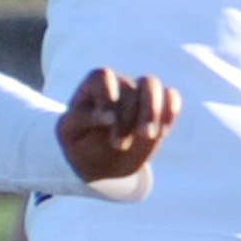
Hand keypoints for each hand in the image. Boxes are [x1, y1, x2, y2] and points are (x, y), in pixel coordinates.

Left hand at [56, 68, 177, 192]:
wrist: (101, 163)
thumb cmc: (79, 145)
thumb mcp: (69, 133)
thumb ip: (81, 119)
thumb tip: (109, 115)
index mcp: (93, 86)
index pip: (103, 77)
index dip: (108, 97)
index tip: (108, 122)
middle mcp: (118, 84)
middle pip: (129, 86)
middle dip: (126, 117)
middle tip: (118, 145)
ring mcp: (139, 94)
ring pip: (151, 85)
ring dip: (152, 111)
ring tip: (146, 135)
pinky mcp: (158, 109)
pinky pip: (172, 97)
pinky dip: (171, 111)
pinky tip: (163, 132)